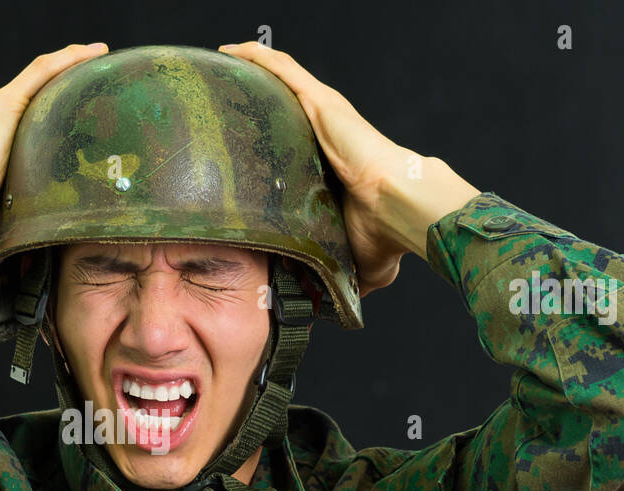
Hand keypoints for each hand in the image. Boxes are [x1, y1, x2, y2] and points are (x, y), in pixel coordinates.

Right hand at [0, 42, 108, 276]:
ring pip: (45, 76)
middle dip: (71, 86)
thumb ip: (11, 246)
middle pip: (43, 95)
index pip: (33, 128)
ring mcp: (2, 114)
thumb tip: (27, 272)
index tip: (85, 123)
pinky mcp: (5, 107)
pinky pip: (43, 73)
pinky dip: (69, 59)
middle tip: (104, 82)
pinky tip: (95, 52)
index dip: (57, 121)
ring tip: (103, 56)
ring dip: (74, 63)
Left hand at [218, 42, 478, 294]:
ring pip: (282, 80)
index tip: (243, 143)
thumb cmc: (386, 233)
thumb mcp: (355, 261)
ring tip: (222, 60)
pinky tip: (234, 50)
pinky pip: (285, 71)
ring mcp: (324, 114)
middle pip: (283, 105)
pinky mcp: (322, 102)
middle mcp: (326, 133)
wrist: (402, 211)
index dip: (270, 137)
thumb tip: (326, 306)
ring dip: (253, 67)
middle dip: (255, 97)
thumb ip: (338, 276)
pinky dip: (259, 58)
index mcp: (330, 164)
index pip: (293, 143)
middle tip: (220, 97)